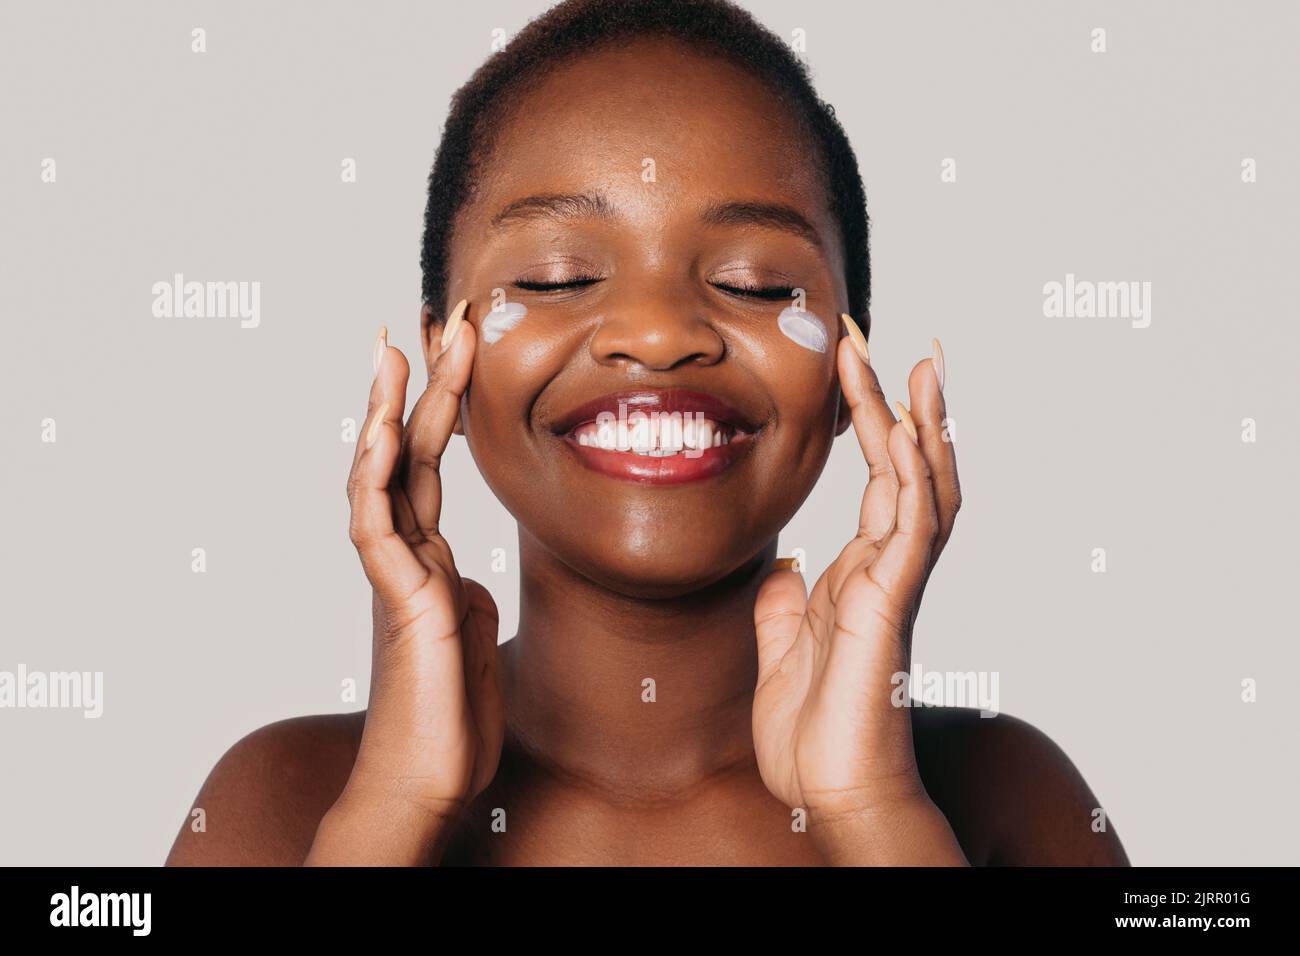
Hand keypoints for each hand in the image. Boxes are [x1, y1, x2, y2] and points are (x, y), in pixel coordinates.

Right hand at [308, 304, 503, 864]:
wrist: (428, 781)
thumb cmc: (450, 717)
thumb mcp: (472, 638)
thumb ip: (461, 595)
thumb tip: (463, 574)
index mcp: (431, 558)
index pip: (433, 464)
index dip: (444, 404)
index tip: (457, 346)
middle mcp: (408, 556)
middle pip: (410, 453)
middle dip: (425, 384)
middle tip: (439, 318)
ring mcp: (398, 575)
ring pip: (382, 478)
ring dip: (388, 412)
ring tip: (394, 351)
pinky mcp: (399, 602)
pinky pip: (376, 527)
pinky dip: (373, 477)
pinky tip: (381, 432)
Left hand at [751, 325, 964, 862]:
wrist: (831, 791)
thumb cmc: (814, 732)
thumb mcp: (783, 647)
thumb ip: (787, 601)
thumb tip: (785, 564)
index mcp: (862, 574)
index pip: (880, 481)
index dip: (875, 423)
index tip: (862, 368)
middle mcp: (887, 569)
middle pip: (911, 469)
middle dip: (904, 403)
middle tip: (897, 343)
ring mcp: (895, 584)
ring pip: (923, 487)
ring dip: (920, 424)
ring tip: (917, 364)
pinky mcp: (892, 605)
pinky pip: (912, 530)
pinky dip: (915, 478)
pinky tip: (908, 434)